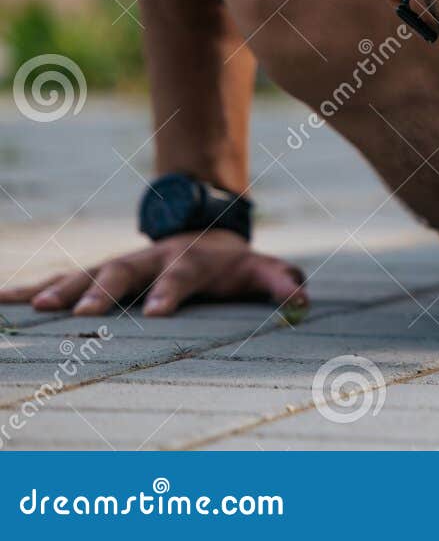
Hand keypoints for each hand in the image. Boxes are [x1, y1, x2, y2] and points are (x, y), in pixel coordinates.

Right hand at [0, 231, 306, 317]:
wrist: (205, 228)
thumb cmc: (233, 263)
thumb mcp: (260, 269)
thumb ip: (281, 283)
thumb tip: (304, 300)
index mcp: (192, 260)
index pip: (181, 276)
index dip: (170, 292)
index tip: (154, 315)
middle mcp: (152, 258)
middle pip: (126, 270)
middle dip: (104, 290)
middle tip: (82, 312)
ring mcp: (123, 261)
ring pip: (89, 271)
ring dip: (63, 287)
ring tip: (36, 308)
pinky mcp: (100, 270)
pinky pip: (63, 276)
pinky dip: (35, 286)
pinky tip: (6, 299)